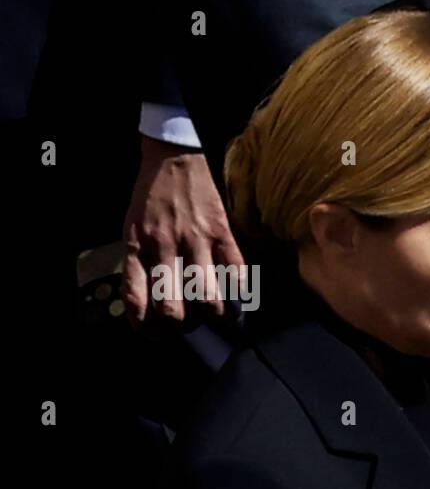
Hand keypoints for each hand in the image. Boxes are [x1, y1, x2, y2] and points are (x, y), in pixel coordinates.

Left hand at [121, 134, 243, 325]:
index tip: (155, 332)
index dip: (146, 326)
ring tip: (216, 313)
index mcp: (137, 247)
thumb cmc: (149, 197)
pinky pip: (236, 272)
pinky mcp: (222, 231)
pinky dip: (240, 290)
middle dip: (182, 325)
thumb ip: (137, 263)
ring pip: (208, 297)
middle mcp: (164, 247)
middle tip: (188, 323)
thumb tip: (146, 302)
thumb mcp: (130, 228)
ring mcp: (195, 240)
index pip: (138, 300)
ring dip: (214, 314)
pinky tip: (238, 294)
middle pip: (174, 309)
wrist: (173, 156)